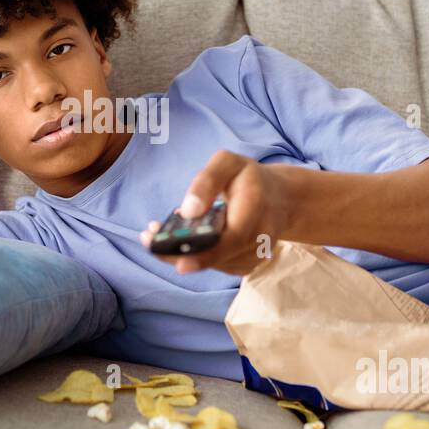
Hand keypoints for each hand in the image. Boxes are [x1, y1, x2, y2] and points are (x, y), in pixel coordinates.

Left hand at [138, 150, 292, 276]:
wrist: (280, 199)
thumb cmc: (248, 178)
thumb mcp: (229, 163)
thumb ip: (207, 180)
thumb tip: (188, 211)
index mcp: (257, 208)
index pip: (233, 238)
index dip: (206, 254)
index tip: (179, 263)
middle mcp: (261, 237)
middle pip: (218, 256)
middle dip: (180, 252)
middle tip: (148, 240)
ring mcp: (255, 255)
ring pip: (214, 263)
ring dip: (182, 253)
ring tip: (155, 235)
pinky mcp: (247, 263)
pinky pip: (217, 265)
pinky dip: (195, 255)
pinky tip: (179, 240)